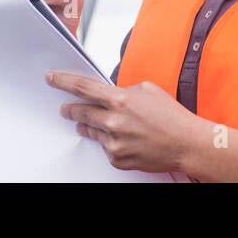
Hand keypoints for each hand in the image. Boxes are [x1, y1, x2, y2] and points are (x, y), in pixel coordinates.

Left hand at [47, 71, 203, 174]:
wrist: (186, 144)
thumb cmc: (172, 117)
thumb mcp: (149, 90)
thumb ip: (125, 91)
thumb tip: (113, 94)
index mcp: (121, 100)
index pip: (83, 88)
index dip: (63, 82)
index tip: (51, 79)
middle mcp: (114, 121)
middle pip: (81, 112)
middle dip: (71, 109)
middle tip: (65, 108)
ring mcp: (114, 142)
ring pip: (91, 130)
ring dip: (90, 125)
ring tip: (100, 123)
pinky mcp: (117, 158)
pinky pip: (105, 147)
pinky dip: (110, 141)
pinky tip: (124, 138)